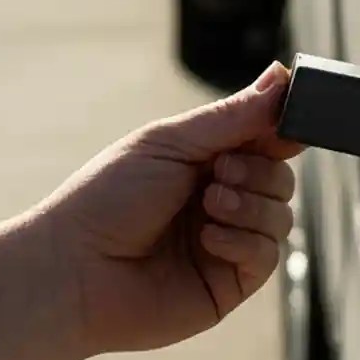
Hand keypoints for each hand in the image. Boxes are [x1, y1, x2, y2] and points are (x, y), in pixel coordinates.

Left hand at [35, 62, 303, 355]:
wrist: (74, 270)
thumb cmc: (107, 199)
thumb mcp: (171, 143)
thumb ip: (233, 116)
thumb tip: (281, 75)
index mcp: (205, 163)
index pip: (265, 142)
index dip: (281, 133)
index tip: (285, 126)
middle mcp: (220, 202)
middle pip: (281, 178)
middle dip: (258, 171)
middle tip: (217, 173)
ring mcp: (227, 244)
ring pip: (281, 217)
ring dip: (250, 205)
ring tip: (209, 205)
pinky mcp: (229, 284)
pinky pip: (268, 257)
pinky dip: (244, 241)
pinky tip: (207, 239)